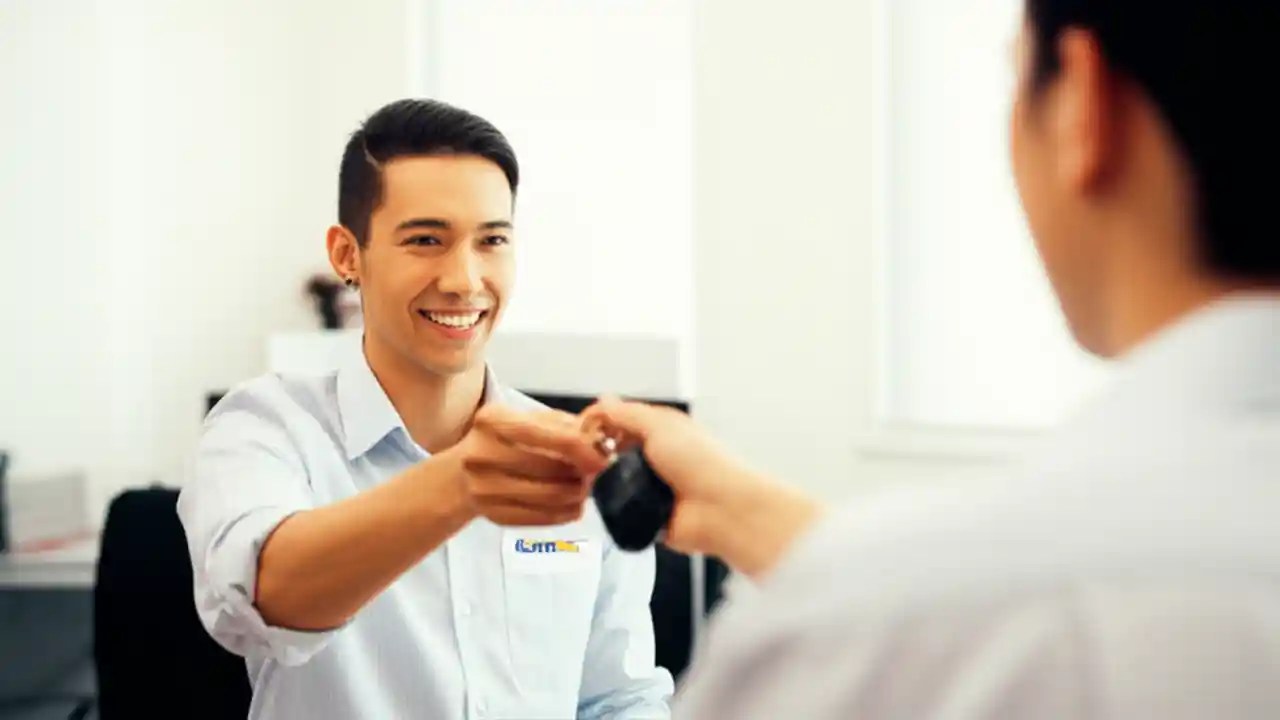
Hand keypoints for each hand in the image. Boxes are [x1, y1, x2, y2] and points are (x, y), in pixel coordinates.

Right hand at [450, 405, 610, 526]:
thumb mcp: (528, 419)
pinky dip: (566, 511)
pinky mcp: (494, 515)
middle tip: (595, 471)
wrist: (461, 474)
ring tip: (583, 485)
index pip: (554, 438)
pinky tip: (572, 503)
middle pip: (554, 470)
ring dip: (577, 492)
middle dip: (583, 472)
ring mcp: (485, 489)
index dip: (585, 449)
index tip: (603, 456)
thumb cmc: (504, 439)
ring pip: (552, 497)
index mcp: (494, 421)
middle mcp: (483, 455)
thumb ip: (565, 425)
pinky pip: (544, 517)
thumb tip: (602, 440)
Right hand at [581, 397, 821, 576]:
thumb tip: (603, 403)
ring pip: (612, 482)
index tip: (579, 428)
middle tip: (584, 456)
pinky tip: (610, 502)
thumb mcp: (661, 425)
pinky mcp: (647, 515)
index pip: (621, 421)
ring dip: (605, 481)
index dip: (599, 423)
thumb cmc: (705, 464)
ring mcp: (651, 488)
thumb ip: (628, 414)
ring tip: (597, 479)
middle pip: (613, 451)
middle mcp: (657, 458)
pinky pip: (619, 511)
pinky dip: (614, 508)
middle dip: (597, 453)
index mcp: (662, 431)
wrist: (722, 510)